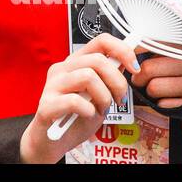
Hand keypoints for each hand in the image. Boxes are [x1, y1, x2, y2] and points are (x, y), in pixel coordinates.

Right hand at [20, 32, 139, 163]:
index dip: (122, 50)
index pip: (100, 40)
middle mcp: (62, 69)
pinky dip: (88, 110)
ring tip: (101, 110)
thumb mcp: (98, 96)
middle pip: (97, 60)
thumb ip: (108, 78)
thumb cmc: (76, 118)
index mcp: (75, 63)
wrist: (51, 141)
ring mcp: (52, 85)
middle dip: (117, 82)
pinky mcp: (46, 104)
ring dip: (103, 97)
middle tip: (118, 100)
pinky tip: (87, 116)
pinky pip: (75, 101)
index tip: (134, 68)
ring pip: (88, 77)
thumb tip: (128, 62)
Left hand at [130, 51, 181, 108]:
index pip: (149, 44)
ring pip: (153, 88)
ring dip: (149, 90)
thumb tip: (126, 48)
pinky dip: (161, 102)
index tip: (127, 58)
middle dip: (139, 76)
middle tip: (139, 77)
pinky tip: (168, 96)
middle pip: (148, 69)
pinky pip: (163, 104)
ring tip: (156, 86)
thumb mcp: (174, 51)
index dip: (132, 52)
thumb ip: (153, 47)